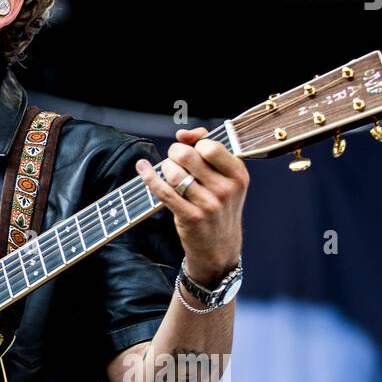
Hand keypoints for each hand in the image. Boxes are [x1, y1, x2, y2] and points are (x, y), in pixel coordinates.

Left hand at [135, 126, 247, 283]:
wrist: (220, 247)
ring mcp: (209, 205)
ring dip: (165, 169)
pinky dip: (149, 177)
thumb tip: (182, 134)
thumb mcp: (226, 178)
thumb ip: (209, 148)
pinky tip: (142, 168)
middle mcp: (226, 189)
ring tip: (170, 175)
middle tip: (175, 160)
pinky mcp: (191, 217)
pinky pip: (164, 191)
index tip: (189, 147)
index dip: (194, 143)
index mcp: (238, 174)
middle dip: (174, 153)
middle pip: (188, 155)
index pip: (209, 145)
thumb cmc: (219, 206)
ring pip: (174, 172)